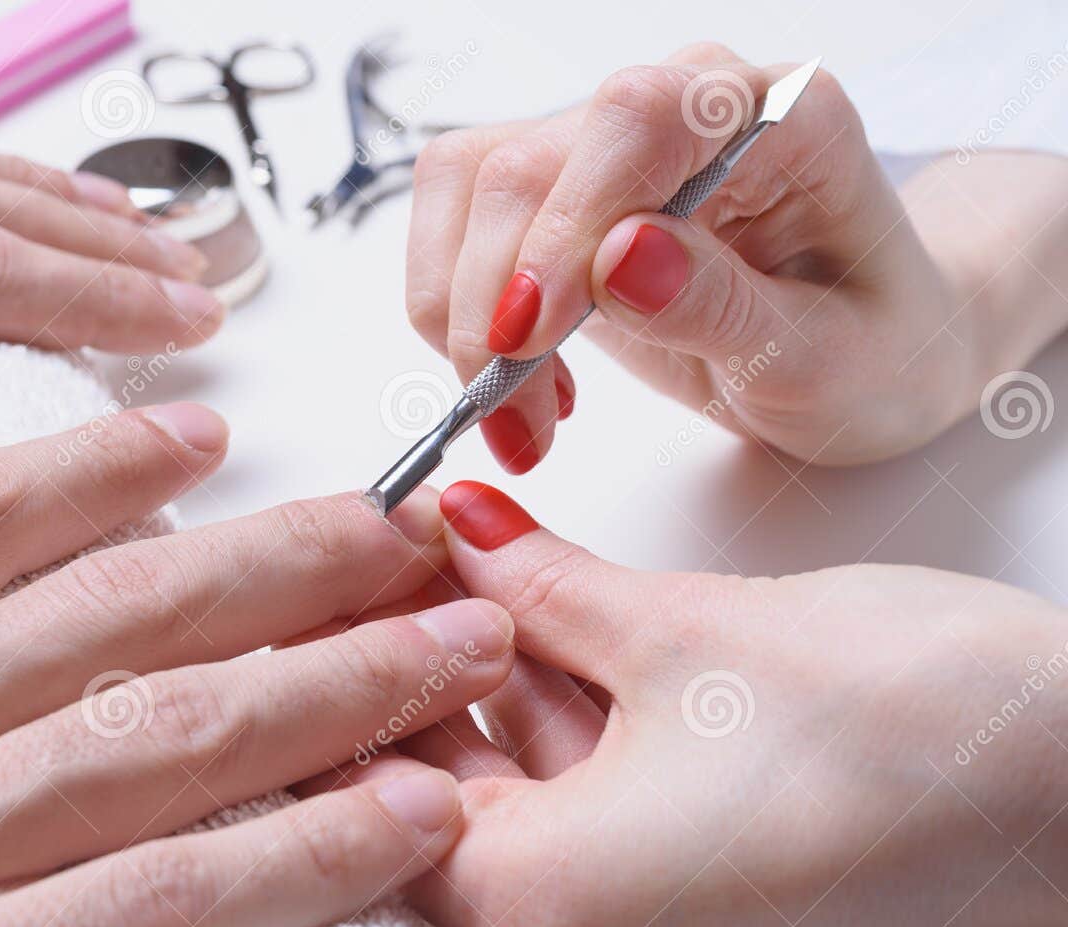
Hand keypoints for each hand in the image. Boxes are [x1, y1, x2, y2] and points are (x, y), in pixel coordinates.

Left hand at [400, 480, 1067, 926]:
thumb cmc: (914, 732)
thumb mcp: (683, 630)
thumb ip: (538, 583)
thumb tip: (457, 530)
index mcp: (538, 917)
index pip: (371, 790)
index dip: (356, 664)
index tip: (348, 580)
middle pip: (434, 803)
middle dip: (422, 673)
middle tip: (406, 561)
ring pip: (513, 815)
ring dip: (493, 702)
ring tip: (470, 576)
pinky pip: (582, 841)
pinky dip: (564, 750)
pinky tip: (548, 643)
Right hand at [405, 44, 1067, 471]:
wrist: (857, 353)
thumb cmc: (868, 348)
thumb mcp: (825, 357)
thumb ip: (726, 305)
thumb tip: (617, 258)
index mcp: (776, 115)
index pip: (634, 120)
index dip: (562, 226)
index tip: (528, 340)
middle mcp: (680, 104)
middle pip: (524, 163)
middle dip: (496, 307)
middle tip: (519, 427)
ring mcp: (606, 144)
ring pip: (467, 188)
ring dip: (462, 317)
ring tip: (524, 418)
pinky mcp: (554, 196)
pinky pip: (454, 222)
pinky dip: (453, 312)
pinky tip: (519, 378)